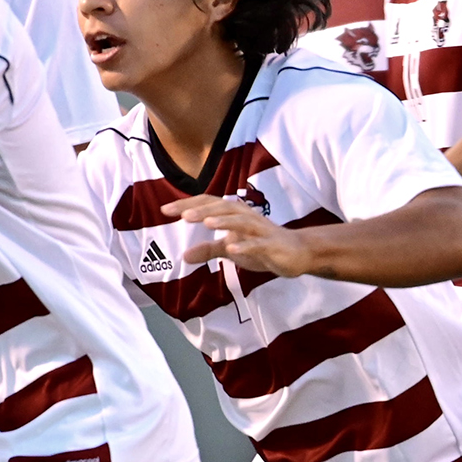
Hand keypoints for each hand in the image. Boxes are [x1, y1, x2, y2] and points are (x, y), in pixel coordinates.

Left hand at [165, 194, 313, 277]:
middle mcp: (246, 217)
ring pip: (241, 222)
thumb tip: (184, 256)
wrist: (296, 253)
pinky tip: (232, 249)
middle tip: (182, 215)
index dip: (187, 205)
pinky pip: (258, 244)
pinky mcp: (272, 245)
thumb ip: (208, 250)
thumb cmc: (260, 246)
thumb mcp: (230, 248)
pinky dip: (245, 246)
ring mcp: (260, 230)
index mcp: (233, 214)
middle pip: (222, 209)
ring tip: (206, 224)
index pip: (207, 204)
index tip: (165, 210)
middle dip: (202, 210)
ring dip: (224, 222)